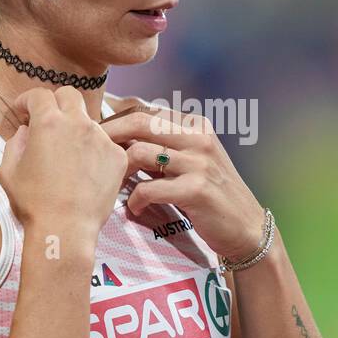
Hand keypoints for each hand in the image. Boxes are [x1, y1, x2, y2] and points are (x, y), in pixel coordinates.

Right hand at [0, 87, 127, 241]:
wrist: (65, 229)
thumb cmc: (33, 203)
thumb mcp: (8, 170)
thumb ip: (15, 142)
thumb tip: (26, 131)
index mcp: (48, 123)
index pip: (39, 95)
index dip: (27, 100)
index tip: (23, 110)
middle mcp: (78, 124)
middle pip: (69, 96)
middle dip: (56, 102)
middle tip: (48, 120)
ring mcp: (101, 139)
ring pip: (89, 121)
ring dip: (76, 130)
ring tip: (69, 155)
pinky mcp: (118, 156)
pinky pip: (105, 144)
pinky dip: (94, 151)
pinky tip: (86, 171)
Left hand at [99, 102, 266, 260]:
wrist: (246, 227)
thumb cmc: (212, 194)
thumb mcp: (194, 160)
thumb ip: (165, 145)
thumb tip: (120, 137)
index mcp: (195, 125)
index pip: (144, 110)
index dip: (114, 120)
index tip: (95, 136)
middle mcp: (198, 138)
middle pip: (139, 122)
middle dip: (108, 135)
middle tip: (90, 155)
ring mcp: (199, 163)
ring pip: (140, 153)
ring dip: (120, 172)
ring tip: (113, 186)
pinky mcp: (197, 189)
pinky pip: (149, 188)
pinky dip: (135, 200)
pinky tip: (135, 208)